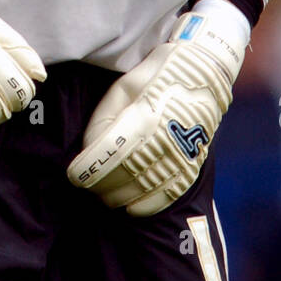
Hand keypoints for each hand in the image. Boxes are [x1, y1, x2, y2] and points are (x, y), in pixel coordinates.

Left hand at [67, 4, 247, 215]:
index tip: (75, 176)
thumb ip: (104, 117)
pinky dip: (147, 206)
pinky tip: (132, 207)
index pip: (107, 155)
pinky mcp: (193, 163)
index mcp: (142, 117)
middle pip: (122, 176)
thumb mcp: (124, 86)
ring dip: (119, 198)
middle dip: (100, 186)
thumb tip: (91, 149)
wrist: (205, 73)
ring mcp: (180, 154)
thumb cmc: (157, 76)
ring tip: (106, 195)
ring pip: (142, 189)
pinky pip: (168, 194)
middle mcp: (162, 139)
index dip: (86, 171)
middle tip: (89, 185)